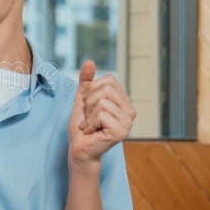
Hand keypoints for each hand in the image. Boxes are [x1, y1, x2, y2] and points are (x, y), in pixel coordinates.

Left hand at [67, 60, 136, 174]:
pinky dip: (91, 123)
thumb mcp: (82, 98)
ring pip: (103, 102)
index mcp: (124, 100)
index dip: (92, 91)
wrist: (79, 148)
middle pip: (106, 90)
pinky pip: (101, 114)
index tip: (89, 106)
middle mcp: (130, 110)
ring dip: (89, 114)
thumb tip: (89, 61)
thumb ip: (86, 81)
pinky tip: (93, 132)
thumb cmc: (82, 125)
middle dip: (89, 102)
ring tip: (90, 126)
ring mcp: (128, 122)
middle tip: (89, 117)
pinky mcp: (122, 131)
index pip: (108, 80)